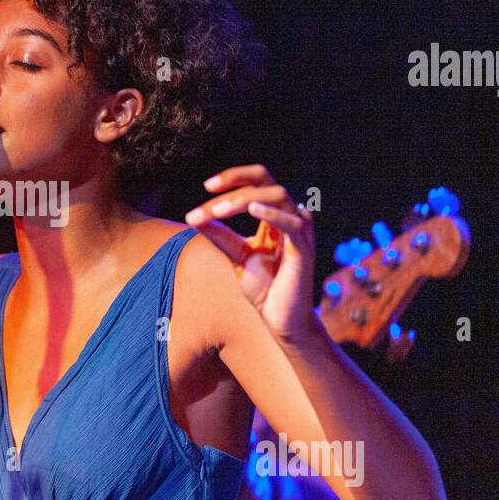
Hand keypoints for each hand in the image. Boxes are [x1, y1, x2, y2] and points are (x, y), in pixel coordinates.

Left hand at [184, 163, 317, 339]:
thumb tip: (194, 217)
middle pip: (266, 180)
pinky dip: (272, 213)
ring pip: (278, 195)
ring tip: (218, 210)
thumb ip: (220, 236)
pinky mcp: (305, 250)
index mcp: (274, 216)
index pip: (256, 183)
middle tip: (208, 189)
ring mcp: (300, 232)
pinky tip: (253, 208)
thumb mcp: (236, 256)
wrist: (280, 321)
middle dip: (236, 180)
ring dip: (244, 199)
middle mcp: (290, 217)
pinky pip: (293, 224)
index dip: (233, 178)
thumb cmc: (263, 289)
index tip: (207, 186)